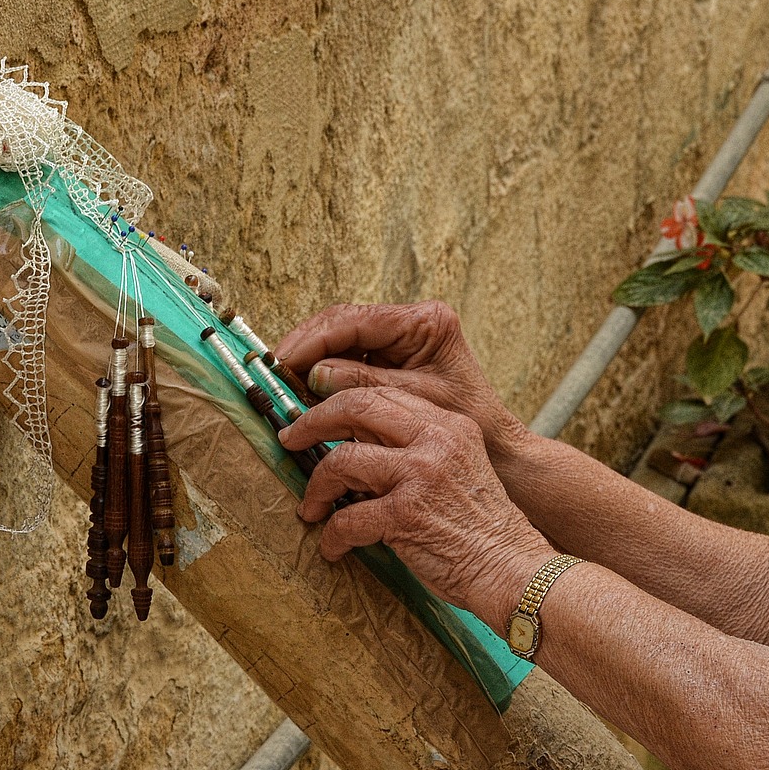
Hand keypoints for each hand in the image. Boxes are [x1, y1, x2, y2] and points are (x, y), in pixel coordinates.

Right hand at [275, 302, 532, 464]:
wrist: (496, 449)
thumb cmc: (465, 426)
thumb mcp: (412, 404)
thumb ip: (364, 385)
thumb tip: (313, 375)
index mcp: (424, 322)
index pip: (353, 320)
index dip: (311, 341)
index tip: (281, 363)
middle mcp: (411, 322)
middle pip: (341, 324)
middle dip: (305, 349)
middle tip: (272, 375)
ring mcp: (401, 338)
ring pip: (340, 341)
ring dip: (310, 363)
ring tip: (283, 386)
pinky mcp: (393, 357)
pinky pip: (349, 359)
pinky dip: (325, 376)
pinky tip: (305, 394)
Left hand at [280, 387, 556, 625]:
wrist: (514, 569)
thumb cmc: (482, 529)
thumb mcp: (459, 469)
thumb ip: (419, 449)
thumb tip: (358, 448)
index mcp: (448, 424)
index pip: (381, 394)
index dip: (337, 403)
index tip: (314, 419)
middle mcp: (436, 439)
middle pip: (355, 407)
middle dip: (311, 423)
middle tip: (289, 441)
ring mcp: (421, 474)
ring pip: (342, 460)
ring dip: (317, 488)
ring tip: (311, 508)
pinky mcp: (406, 514)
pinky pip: (347, 518)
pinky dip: (332, 537)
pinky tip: (334, 549)